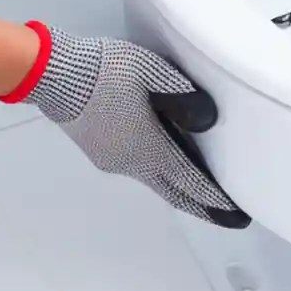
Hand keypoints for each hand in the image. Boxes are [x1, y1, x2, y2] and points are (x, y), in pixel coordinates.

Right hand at [3, 23, 248, 228]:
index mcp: (150, 147)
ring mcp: (114, 160)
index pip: (191, 180)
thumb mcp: (153, 73)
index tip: (237, 215)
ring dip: (180, 190)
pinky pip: (140, 170)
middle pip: (175, 192)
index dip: (215, 199)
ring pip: (156, 182)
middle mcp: (133, 163)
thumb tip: (209, 120)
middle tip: (228, 218)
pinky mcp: (100, 151)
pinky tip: (165, 166)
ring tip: (201, 194)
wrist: (53, 74)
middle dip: (203, 206)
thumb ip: (183, 96)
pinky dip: (161, 175)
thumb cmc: (106, 72)